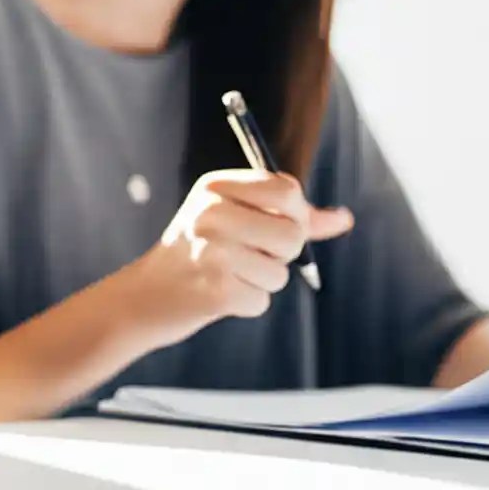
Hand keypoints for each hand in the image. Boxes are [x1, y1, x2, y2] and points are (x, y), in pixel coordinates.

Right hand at [118, 170, 353, 347]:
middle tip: (248, 255)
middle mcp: (212, 213)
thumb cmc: (198, 253)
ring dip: (262, 282)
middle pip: (292, 234)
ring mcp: (212, 252)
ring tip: (228, 276)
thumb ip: (293, 216)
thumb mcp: (236, 218)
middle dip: (281, 253)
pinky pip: (262, 300)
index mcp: (216, 185)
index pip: (287, 191)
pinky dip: (247, 303)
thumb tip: (345, 218)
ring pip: (280, 273)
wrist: (143, 297)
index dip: (293, 214)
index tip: (274, 226)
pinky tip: (218, 295)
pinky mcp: (214, 290)